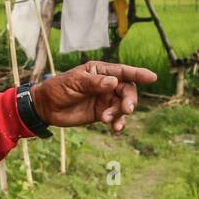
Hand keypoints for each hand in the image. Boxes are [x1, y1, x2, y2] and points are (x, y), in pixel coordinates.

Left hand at [32, 61, 156, 132]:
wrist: (46, 107)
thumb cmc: (58, 88)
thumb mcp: (74, 82)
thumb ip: (94, 83)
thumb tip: (114, 82)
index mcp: (100, 71)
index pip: (123, 71)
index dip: (138, 74)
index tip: (152, 77)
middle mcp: (106, 84)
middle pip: (127, 90)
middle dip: (129, 99)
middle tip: (127, 109)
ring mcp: (104, 99)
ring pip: (122, 105)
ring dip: (120, 113)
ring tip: (107, 119)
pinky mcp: (101, 113)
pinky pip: (115, 117)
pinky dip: (118, 122)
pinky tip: (116, 128)